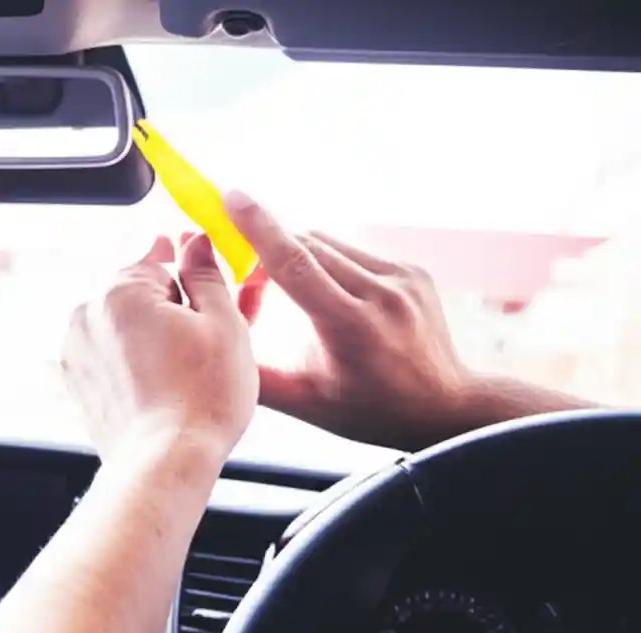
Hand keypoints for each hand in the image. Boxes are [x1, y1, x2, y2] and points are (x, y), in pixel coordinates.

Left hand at [61, 234, 256, 462]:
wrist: (163, 463)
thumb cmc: (201, 400)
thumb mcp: (224, 323)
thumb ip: (206, 273)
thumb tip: (196, 241)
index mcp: (122, 289)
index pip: (158, 253)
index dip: (188, 265)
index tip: (206, 278)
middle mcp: (88, 312)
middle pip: (138, 290)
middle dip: (170, 304)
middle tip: (206, 335)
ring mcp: (76, 348)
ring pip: (123, 323)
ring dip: (150, 333)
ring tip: (186, 367)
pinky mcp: (75, 380)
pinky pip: (109, 354)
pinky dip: (131, 360)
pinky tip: (161, 384)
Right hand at [226, 191, 472, 450]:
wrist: (445, 406)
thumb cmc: (369, 410)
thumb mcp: (306, 403)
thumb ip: (255, 375)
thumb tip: (213, 343)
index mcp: (351, 326)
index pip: (296, 264)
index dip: (258, 228)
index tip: (231, 197)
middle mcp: (381, 294)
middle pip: (306, 246)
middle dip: (267, 250)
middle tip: (244, 276)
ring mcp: (402, 278)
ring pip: (328, 244)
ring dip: (296, 255)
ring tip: (286, 289)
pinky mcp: (411, 270)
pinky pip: (353, 252)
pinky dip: (327, 263)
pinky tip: (325, 293)